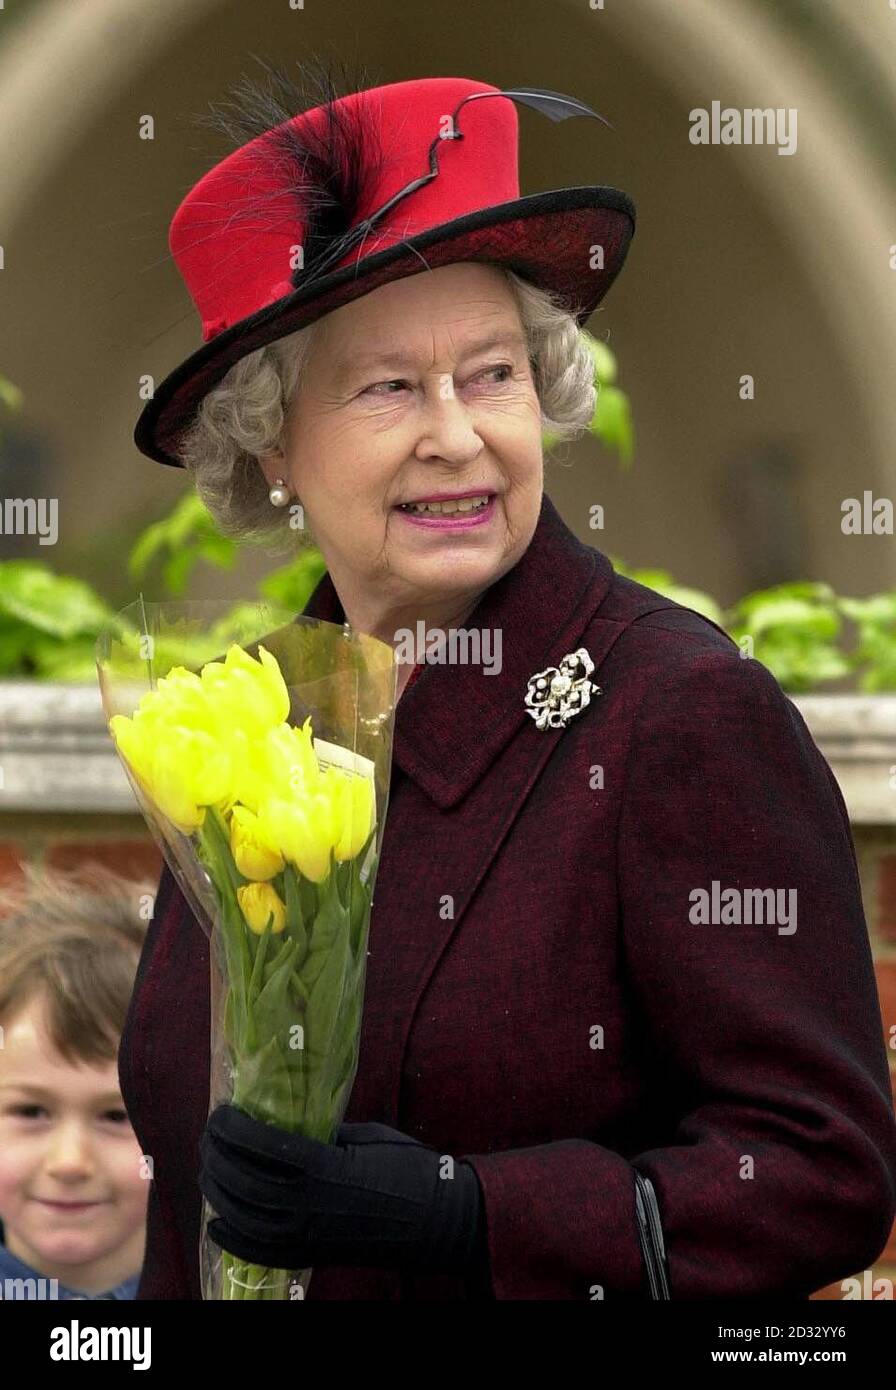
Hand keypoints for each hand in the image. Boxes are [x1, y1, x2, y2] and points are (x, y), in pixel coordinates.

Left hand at [199, 1104, 486, 1276]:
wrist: (438, 1220)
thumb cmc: (408, 1168)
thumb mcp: (366, 1135)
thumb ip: (323, 1134)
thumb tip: (291, 1125)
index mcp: (323, 1166)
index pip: (259, 1146)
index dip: (232, 1129)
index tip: (220, 1114)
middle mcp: (308, 1204)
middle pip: (243, 1182)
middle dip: (217, 1157)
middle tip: (209, 1138)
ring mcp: (308, 1235)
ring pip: (244, 1217)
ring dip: (218, 1192)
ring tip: (209, 1170)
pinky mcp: (312, 1255)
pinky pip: (261, 1252)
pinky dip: (232, 1239)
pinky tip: (217, 1224)